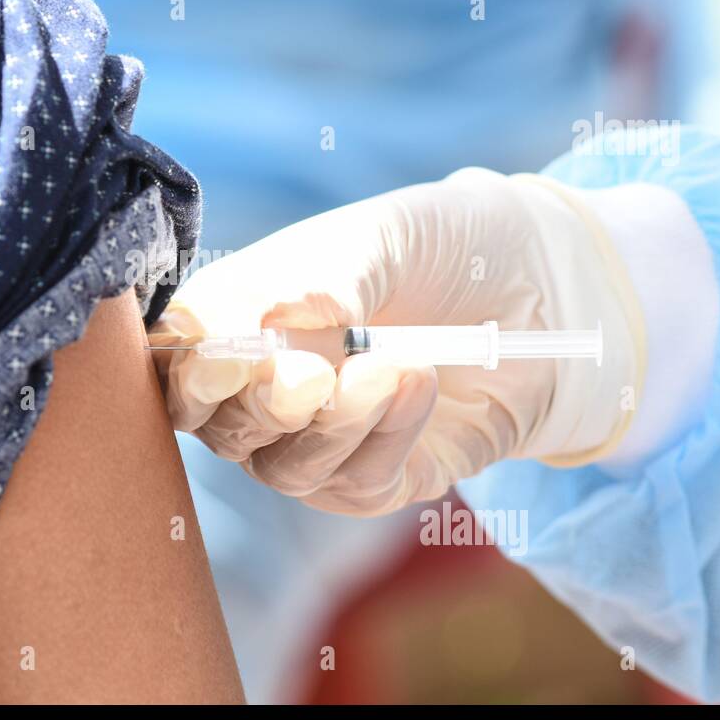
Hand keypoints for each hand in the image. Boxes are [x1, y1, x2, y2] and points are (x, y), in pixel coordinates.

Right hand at [148, 169, 639, 514]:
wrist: (542, 284)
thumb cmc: (442, 245)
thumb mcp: (380, 238)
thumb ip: (322, 278)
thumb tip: (270, 322)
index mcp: (240, 322)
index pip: (177, 362)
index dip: (188, 369)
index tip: (228, 355)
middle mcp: (264, 391)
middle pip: (219, 427)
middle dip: (259, 406)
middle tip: (306, 377)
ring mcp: (315, 441)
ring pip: (284, 465)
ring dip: (333, 424)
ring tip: (390, 368)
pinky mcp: (374, 480)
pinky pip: (356, 481)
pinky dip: (384, 435)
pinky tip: (417, 383)